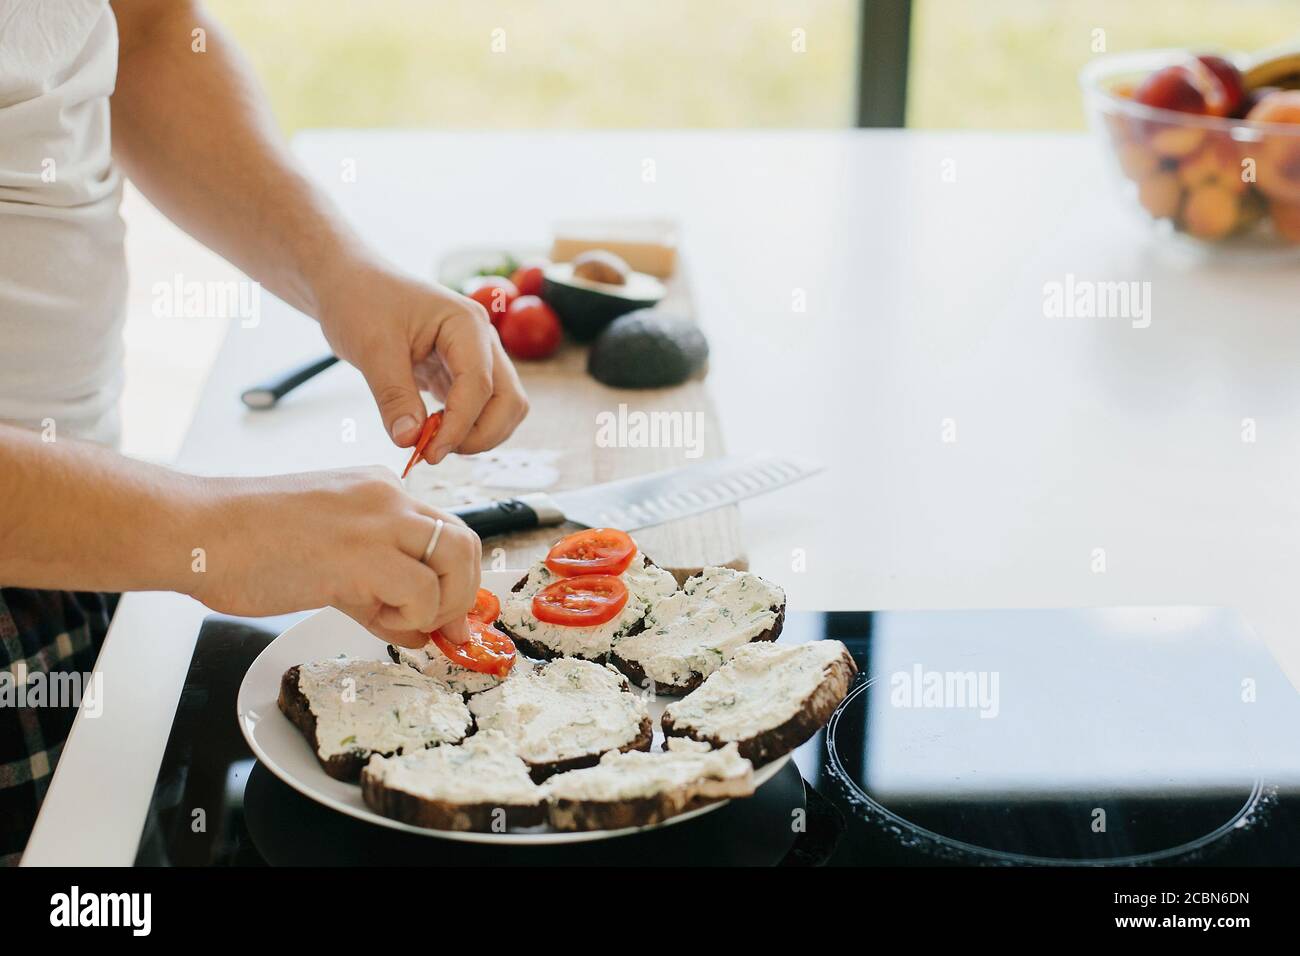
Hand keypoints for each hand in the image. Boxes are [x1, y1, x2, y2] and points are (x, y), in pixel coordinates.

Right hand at [188, 467, 480, 646]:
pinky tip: (372, 619)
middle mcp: (388, 497)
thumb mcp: (330, 562)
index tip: (444, 617)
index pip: (446, 532)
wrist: (197, 531)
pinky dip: (411, 617)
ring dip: (441, 605)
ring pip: (456, 560)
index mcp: (380, 491)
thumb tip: (420, 631)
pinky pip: (422, 591)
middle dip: (462, 594)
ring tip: (397, 620)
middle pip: (466, 543)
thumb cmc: (246, 546)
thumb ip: (378, 592)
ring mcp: (377, 520)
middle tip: (437, 628)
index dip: (455, 580)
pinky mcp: (361, 554)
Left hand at [317, 262, 528, 465]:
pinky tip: (430, 432)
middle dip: (479, 435)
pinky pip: (479, 408)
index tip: (429, 452)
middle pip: (508, 401)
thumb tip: (409, 440)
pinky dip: (462, 428)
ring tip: (431, 442)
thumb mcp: (371, 348)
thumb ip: (393, 396)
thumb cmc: (360, 301)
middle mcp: (482, 340)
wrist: (348, 284)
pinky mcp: (461, 373)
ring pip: (502, 409)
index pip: (480, 385)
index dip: (460, 425)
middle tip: (434, 452)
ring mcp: (476, 357)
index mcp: (466, 324)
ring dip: (476, 435)